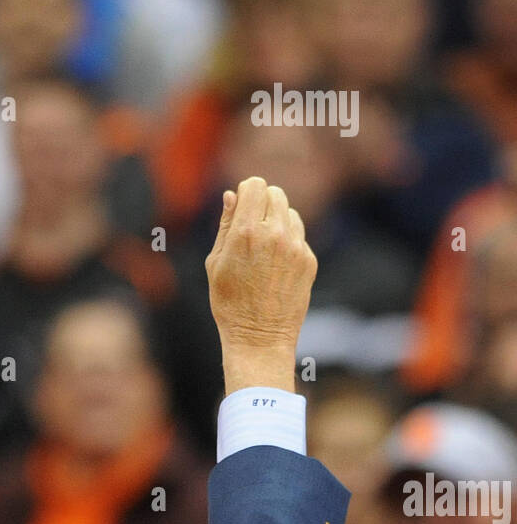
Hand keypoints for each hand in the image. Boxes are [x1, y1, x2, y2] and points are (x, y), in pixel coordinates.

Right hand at [205, 176, 316, 393]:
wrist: (259, 339)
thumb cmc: (229, 304)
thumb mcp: (216, 264)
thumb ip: (225, 225)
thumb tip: (232, 195)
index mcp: (246, 232)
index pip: (255, 185)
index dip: (247, 191)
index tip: (243, 205)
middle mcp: (274, 234)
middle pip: (275, 193)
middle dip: (263, 203)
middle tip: (253, 225)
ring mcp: (295, 247)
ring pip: (290, 212)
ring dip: (277, 221)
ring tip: (264, 248)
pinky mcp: (309, 260)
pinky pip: (299, 236)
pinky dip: (288, 242)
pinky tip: (276, 265)